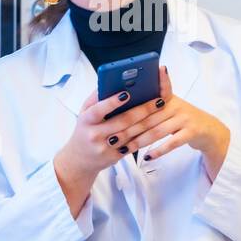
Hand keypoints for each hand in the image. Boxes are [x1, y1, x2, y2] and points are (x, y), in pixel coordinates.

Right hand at [53, 90, 164, 216]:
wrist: (79, 160)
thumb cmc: (84, 131)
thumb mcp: (84, 114)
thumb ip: (95, 99)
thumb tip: (110, 81)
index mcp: (86, 120)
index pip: (98, 110)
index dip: (112, 102)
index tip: (127, 93)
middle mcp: (94, 134)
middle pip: (122, 121)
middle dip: (143, 109)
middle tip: (158, 100)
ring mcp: (104, 147)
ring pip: (132, 133)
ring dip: (149, 122)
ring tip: (161, 111)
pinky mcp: (114, 157)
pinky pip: (134, 146)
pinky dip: (146, 136)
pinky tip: (157, 127)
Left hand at [119, 66, 230, 178]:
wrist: (210, 131)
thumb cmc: (181, 119)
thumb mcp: (169, 107)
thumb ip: (150, 106)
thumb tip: (121, 109)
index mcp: (167, 98)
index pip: (152, 91)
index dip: (139, 91)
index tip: (124, 92)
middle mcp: (176, 105)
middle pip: (147, 117)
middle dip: (127, 129)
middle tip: (111, 138)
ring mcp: (185, 118)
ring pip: (157, 131)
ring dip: (138, 142)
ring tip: (124, 149)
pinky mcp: (192, 132)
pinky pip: (172, 142)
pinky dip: (158, 150)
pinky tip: (147, 156)